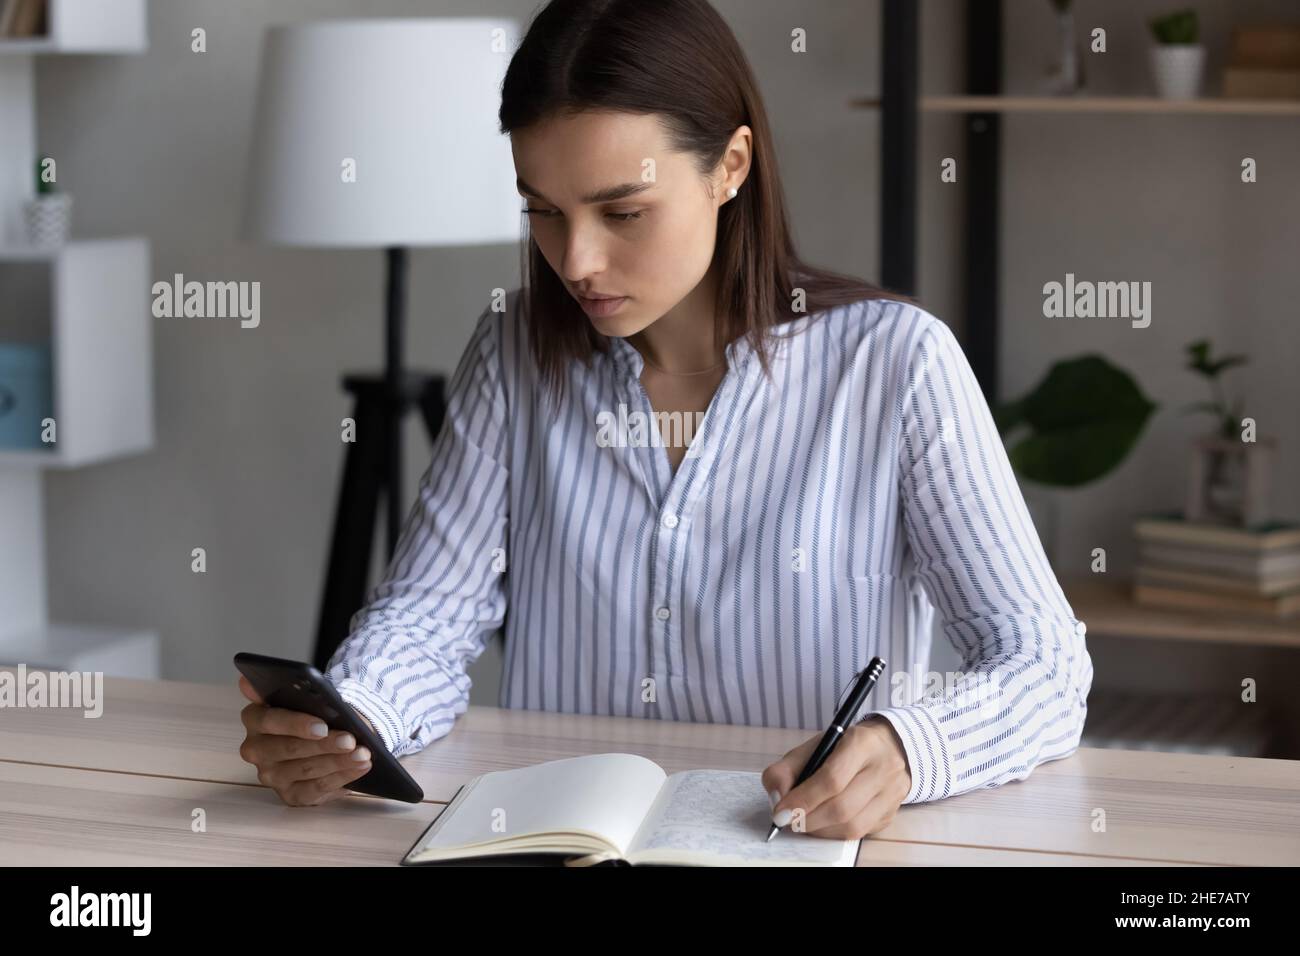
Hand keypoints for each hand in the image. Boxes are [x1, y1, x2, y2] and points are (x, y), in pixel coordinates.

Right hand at [237, 674, 374, 806]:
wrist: (326, 734)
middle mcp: (256, 749)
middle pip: (289, 748)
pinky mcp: (289, 794)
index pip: (269, 720)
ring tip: (364, 753)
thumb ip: (292, 690)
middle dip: (324, 745)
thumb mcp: (308, 696)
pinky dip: (342, 777)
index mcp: (254, 717)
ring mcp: (271, 775)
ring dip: (338, 761)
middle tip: (351, 740)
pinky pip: (316, 788)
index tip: (323, 726)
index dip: (296, 724)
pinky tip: (360, 767)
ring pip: (306, 769)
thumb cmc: (313, 710)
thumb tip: (264, 686)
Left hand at [761, 717, 910, 839]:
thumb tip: (777, 798)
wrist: (887, 747)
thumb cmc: (843, 747)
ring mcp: (892, 793)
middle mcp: (883, 768)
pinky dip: (834, 833)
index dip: (803, 799)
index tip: (780, 811)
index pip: (831, 779)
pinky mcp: (891, 813)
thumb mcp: (813, 746)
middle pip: (842, 807)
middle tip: (788, 821)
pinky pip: (860, 833)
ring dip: (820, 830)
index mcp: (861, 743)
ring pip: (853, 825)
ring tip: (803, 822)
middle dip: (808, 819)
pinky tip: (822, 824)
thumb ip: (787, 768)